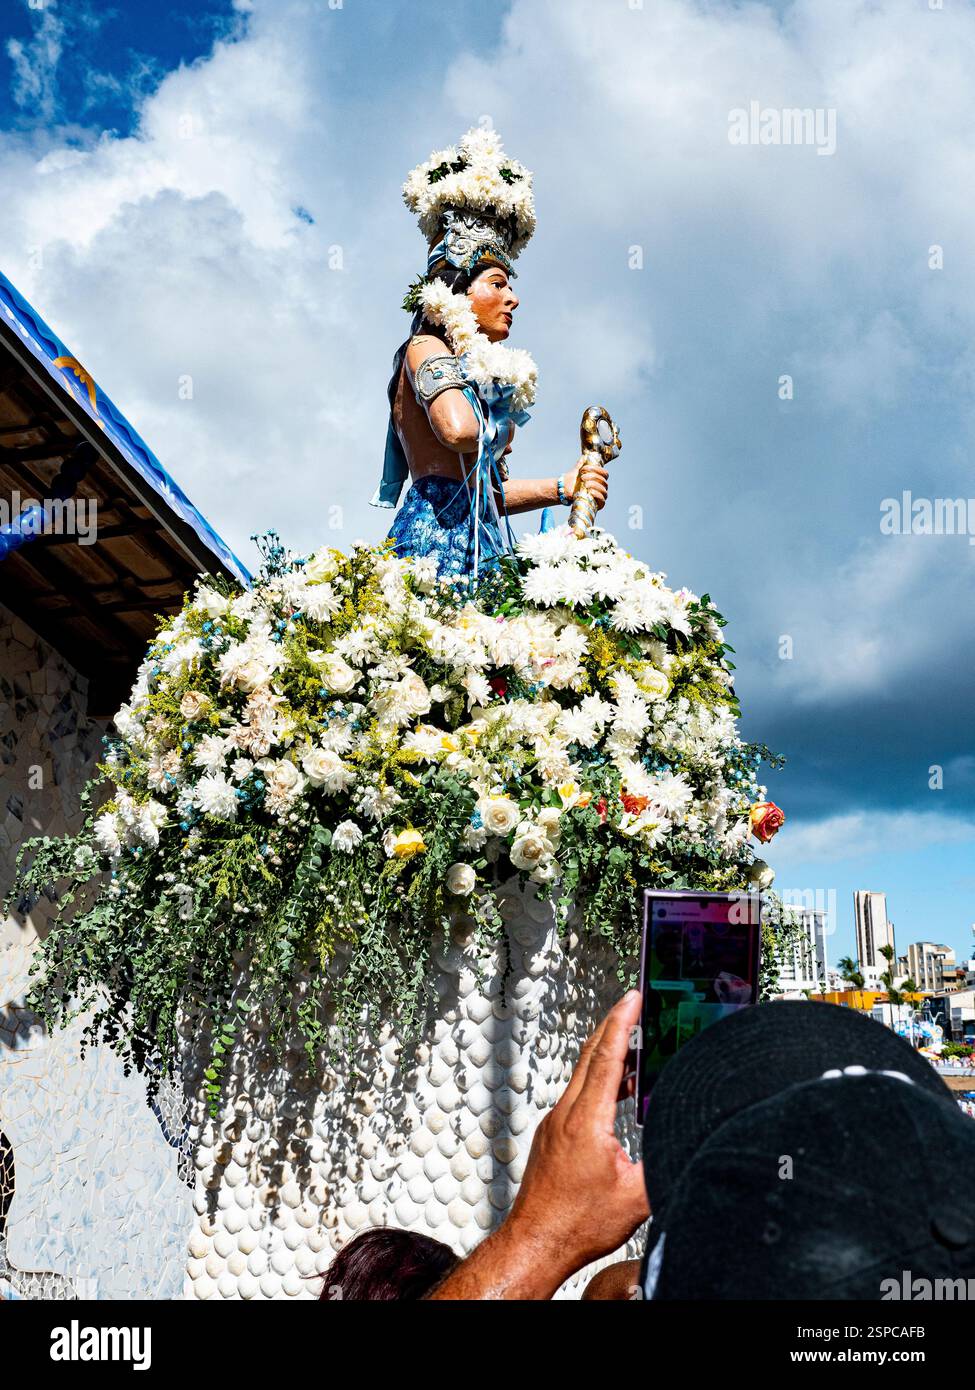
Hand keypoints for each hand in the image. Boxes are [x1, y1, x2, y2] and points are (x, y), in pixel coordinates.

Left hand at [503, 989, 648, 1285]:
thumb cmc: (574, 1225)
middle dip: (613, 1026)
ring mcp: (555, 1124)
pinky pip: (577, 1095)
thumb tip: (690, 1146)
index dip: (622, 1023)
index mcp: (586, 1121)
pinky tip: (615, 1093)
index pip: (607, 1058)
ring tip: (633, 1045)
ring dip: (607, 1056)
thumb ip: (664, 1164)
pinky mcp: (552, 1136)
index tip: (632, 997)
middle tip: (632, 1003)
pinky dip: (598, 1082)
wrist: (536, 1243)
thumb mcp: (636, 1198)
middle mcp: (565, 1115)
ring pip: (582, 1076)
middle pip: (590, 1056)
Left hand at [565, 457, 608, 509]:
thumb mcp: (576, 472)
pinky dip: (597, 495)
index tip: (584, 468)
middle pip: (604, 481)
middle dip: (593, 477)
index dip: (597, 470)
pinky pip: (602, 500)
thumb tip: (584, 456)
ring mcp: (601, 496)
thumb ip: (580, 464)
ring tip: (585, 484)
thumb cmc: (572, 483)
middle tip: (582, 477)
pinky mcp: (599, 504)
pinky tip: (590, 492)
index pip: (605, 473)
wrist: (565, 493)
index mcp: (599, 479)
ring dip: (595, 485)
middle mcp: (602, 487)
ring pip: (603, 490)